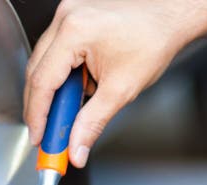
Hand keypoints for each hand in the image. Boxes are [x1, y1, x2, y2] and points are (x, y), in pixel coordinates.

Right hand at [23, 0, 201, 167]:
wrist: (170, 17)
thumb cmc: (153, 41)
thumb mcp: (121, 90)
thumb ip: (93, 123)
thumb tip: (76, 149)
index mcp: (74, 32)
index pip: (42, 82)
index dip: (37, 116)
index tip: (39, 138)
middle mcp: (65, 18)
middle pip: (37, 71)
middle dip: (43, 107)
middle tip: (50, 135)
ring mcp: (68, 14)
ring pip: (45, 62)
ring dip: (56, 90)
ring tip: (77, 107)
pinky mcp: (74, 16)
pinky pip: (58, 51)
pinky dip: (65, 74)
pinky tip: (83, 85)